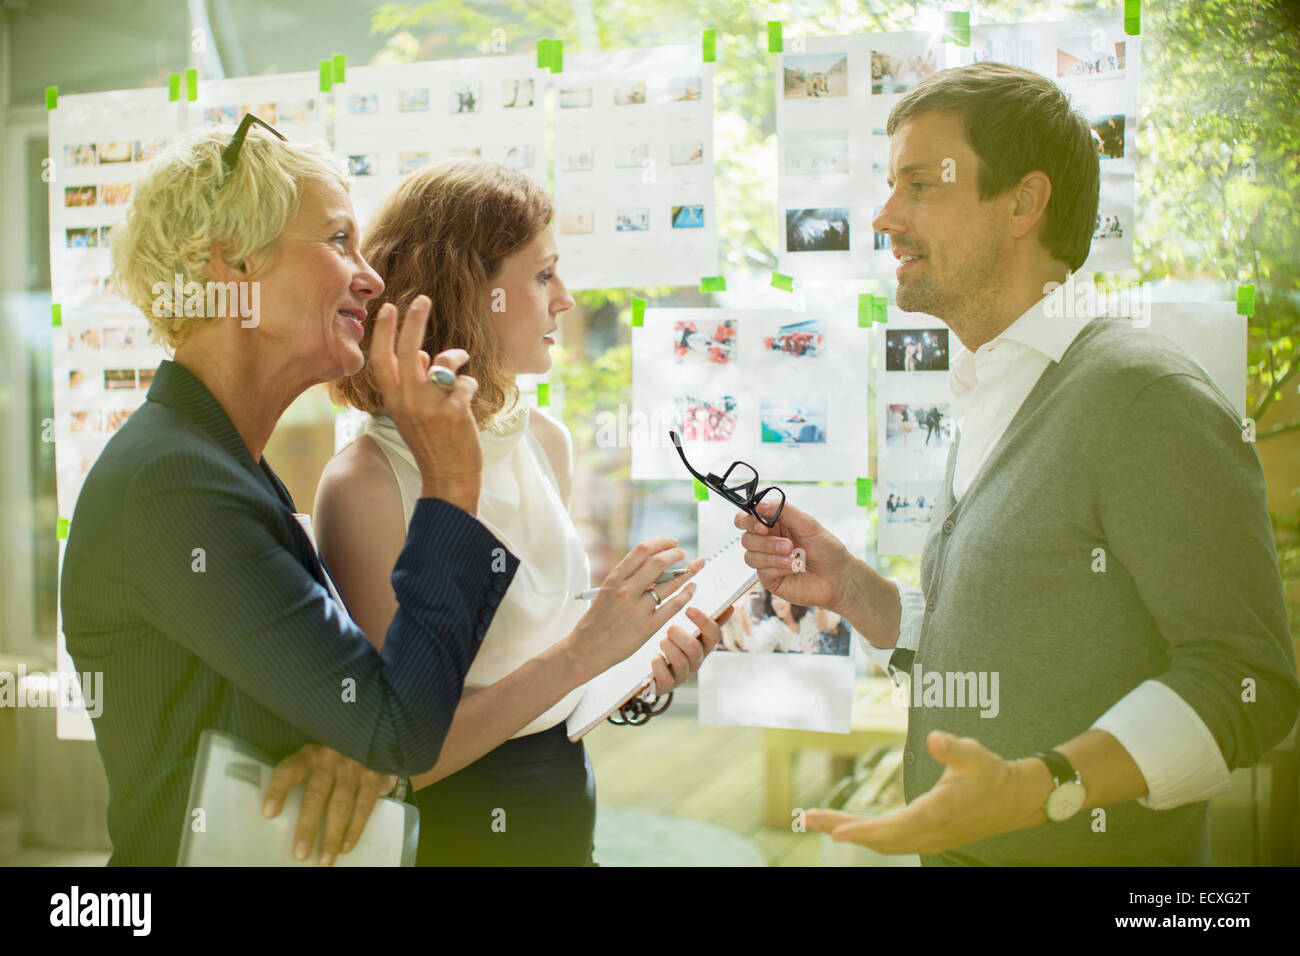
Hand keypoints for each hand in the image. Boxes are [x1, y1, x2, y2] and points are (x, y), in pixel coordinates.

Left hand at [263, 743, 398, 866]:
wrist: (376, 733)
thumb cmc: (336, 754)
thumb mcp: (316, 756)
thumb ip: (302, 776)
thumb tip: (274, 812)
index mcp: (310, 755)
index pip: (289, 770)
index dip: (279, 790)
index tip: (269, 814)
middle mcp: (331, 760)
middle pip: (315, 796)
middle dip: (307, 827)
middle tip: (300, 854)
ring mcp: (354, 769)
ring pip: (339, 807)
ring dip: (331, 837)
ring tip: (324, 861)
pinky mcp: (375, 777)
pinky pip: (363, 807)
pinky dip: (354, 830)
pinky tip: (346, 848)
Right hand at [368, 294, 481, 512]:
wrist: (448, 478)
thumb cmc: (433, 443)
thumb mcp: (413, 415)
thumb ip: (412, 384)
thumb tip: (419, 353)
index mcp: (394, 401)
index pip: (381, 359)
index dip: (383, 332)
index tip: (389, 307)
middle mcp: (407, 402)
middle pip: (407, 351)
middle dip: (414, 320)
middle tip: (423, 299)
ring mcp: (430, 407)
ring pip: (442, 363)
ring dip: (455, 355)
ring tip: (462, 357)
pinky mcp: (454, 413)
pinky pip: (465, 382)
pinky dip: (470, 384)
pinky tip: (469, 397)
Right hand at [566, 539, 702, 683]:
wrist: (586, 649)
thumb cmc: (597, 620)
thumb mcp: (606, 592)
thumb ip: (627, 579)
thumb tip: (654, 566)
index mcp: (614, 579)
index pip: (642, 550)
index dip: (661, 543)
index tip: (672, 543)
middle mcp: (626, 590)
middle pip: (659, 563)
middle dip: (676, 554)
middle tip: (685, 553)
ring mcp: (638, 608)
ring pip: (671, 583)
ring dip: (688, 571)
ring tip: (698, 566)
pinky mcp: (648, 626)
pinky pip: (673, 605)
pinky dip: (686, 594)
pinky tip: (692, 588)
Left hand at [651, 606, 734, 692]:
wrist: (659, 674)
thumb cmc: (677, 649)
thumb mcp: (692, 636)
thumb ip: (708, 623)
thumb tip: (731, 607)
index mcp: (705, 647)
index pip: (714, 634)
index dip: (704, 621)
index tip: (689, 609)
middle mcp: (697, 662)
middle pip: (694, 648)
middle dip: (678, 635)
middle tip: (670, 629)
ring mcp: (684, 675)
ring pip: (680, 662)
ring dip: (668, 647)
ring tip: (663, 643)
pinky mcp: (669, 685)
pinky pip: (664, 677)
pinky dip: (658, 664)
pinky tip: (657, 658)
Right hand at [733, 499, 854, 613]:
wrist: (837, 577)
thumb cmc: (826, 549)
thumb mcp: (807, 524)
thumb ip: (783, 510)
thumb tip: (759, 504)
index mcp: (773, 525)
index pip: (745, 518)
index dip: (747, 521)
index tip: (762, 526)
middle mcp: (767, 542)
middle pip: (746, 538)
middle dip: (767, 542)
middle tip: (789, 545)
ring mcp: (766, 561)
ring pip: (750, 556)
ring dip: (773, 556)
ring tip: (794, 558)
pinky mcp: (769, 578)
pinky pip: (762, 571)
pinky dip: (779, 568)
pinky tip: (794, 568)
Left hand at [805, 731, 1051, 855]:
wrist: (1017, 800)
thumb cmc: (992, 773)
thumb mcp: (974, 754)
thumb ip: (953, 748)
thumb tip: (937, 740)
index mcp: (935, 815)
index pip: (890, 828)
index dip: (860, 832)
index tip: (832, 833)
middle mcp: (929, 834)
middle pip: (878, 838)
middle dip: (842, 828)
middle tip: (808, 817)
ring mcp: (930, 840)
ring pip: (884, 843)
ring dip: (852, 832)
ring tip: (821, 821)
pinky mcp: (931, 839)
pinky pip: (893, 842)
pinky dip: (869, 836)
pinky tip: (852, 828)